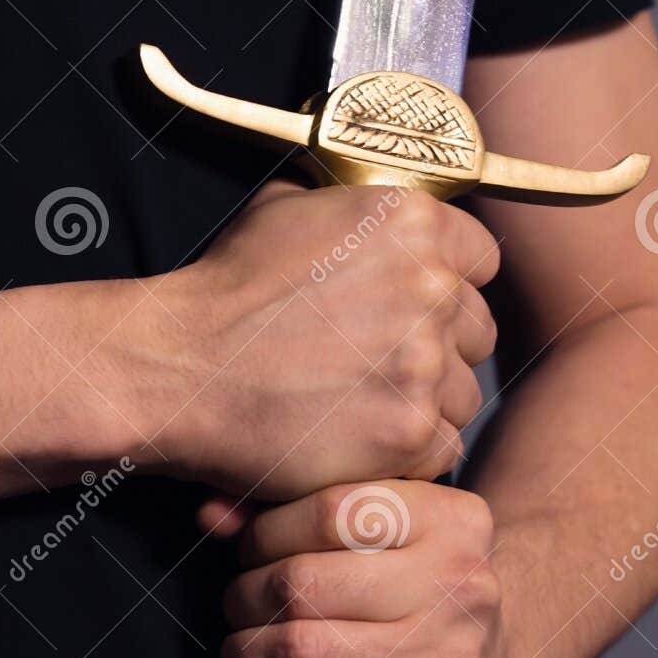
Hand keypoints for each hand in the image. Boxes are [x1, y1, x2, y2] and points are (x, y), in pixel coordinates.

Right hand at [112, 180, 498, 499]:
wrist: (177, 368)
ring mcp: (423, 362)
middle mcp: (431, 286)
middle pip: (476, 330)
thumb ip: (342, 206)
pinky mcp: (408, 430)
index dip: (447, 286)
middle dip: (436, 348)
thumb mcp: (279, 212)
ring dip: (421, 403)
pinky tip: (356, 439)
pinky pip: (441, 447)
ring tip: (358, 406)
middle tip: (375, 364)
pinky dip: (404, 453)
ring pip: (462, 393)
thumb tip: (356, 204)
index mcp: (411, 223)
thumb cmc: (221, 293)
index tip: (411, 309)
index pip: (481, 259)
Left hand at [205, 479, 535, 657]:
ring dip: (242, 655)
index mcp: (452, 521)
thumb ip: (296, 510)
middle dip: (245, 597)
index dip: (267, 531)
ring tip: (238, 653)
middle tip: (238, 607)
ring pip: (298, 650)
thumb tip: (211, 514)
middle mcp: (459, 586)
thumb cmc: (414, 595)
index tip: (251, 550)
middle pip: (303, 583)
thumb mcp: (380, 537)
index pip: (332, 508)